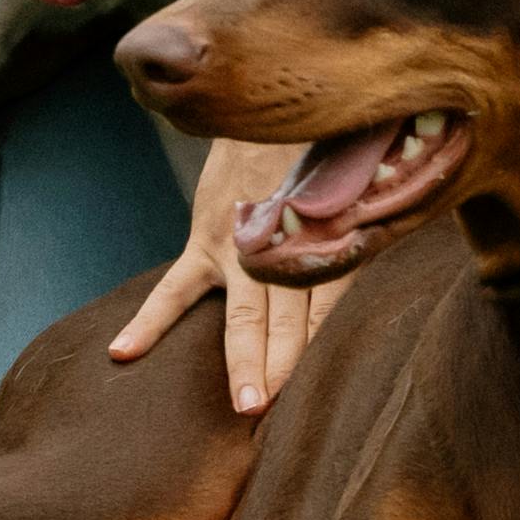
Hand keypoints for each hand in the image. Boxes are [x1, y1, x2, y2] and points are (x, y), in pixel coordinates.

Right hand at [111, 124, 343, 410]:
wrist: (264, 107)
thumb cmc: (320, 152)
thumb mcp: (350, 182)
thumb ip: (366, 226)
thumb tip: (396, 248)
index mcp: (321, 235)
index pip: (326, 301)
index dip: (326, 345)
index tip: (331, 392)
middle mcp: (277, 246)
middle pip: (286, 317)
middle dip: (286, 366)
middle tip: (288, 412)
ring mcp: (235, 247)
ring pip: (242, 313)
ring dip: (244, 361)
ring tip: (245, 406)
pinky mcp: (204, 240)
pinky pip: (173, 290)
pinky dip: (149, 322)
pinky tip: (123, 353)